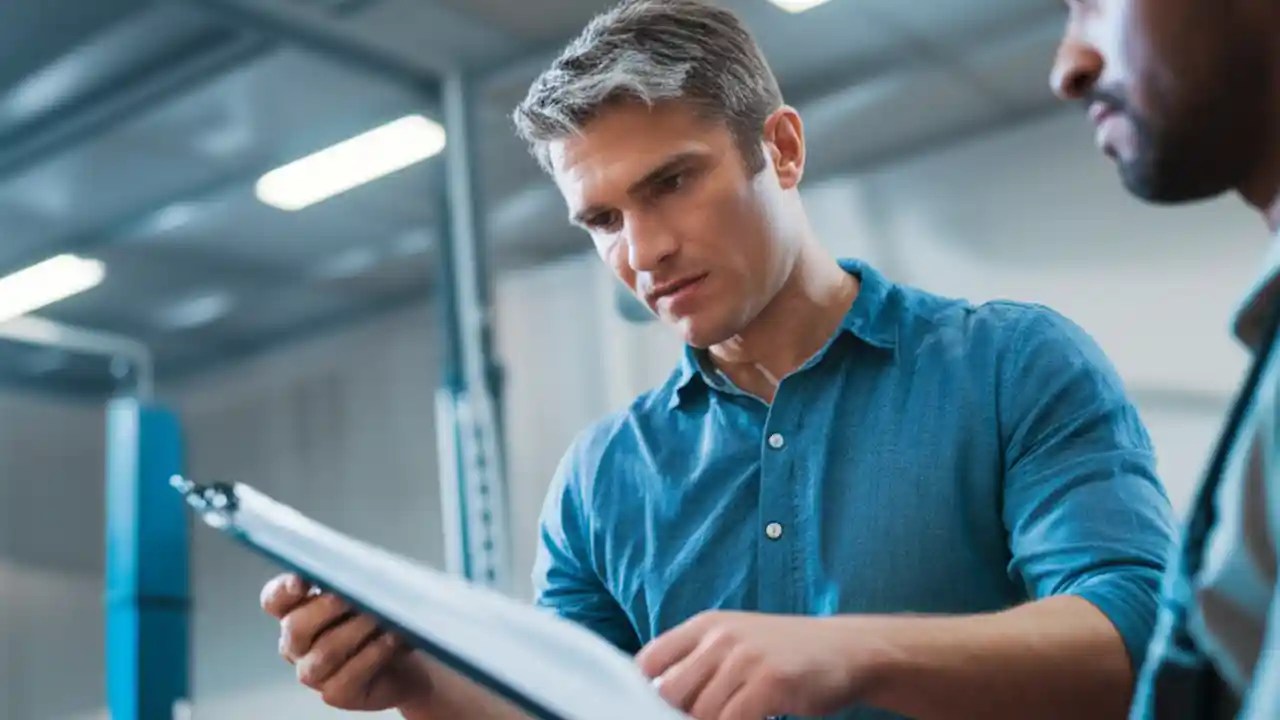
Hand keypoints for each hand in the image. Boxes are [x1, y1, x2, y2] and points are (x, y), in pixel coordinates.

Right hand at [261, 573, 433, 711]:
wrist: (403, 663)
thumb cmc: (379, 620)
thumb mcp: (367, 594)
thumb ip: (353, 581)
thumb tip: (356, 571)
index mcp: (296, 612)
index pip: (275, 599)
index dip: (284, 590)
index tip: (302, 581)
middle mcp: (296, 644)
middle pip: (295, 627)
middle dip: (325, 608)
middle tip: (352, 597)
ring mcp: (313, 672)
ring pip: (324, 653)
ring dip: (355, 631)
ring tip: (380, 618)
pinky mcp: (336, 693)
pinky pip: (348, 676)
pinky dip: (372, 655)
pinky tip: (390, 640)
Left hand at [636, 611, 876, 719]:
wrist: (847, 650)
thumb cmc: (786, 653)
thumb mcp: (737, 641)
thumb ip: (700, 661)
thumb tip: (659, 695)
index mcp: (706, 625)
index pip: (650, 661)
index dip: (650, 690)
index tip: (665, 706)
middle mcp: (721, 637)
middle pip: (670, 691)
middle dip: (682, 713)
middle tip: (709, 715)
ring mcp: (745, 660)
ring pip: (701, 712)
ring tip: (740, 713)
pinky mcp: (770, 683)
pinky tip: (756, 718)